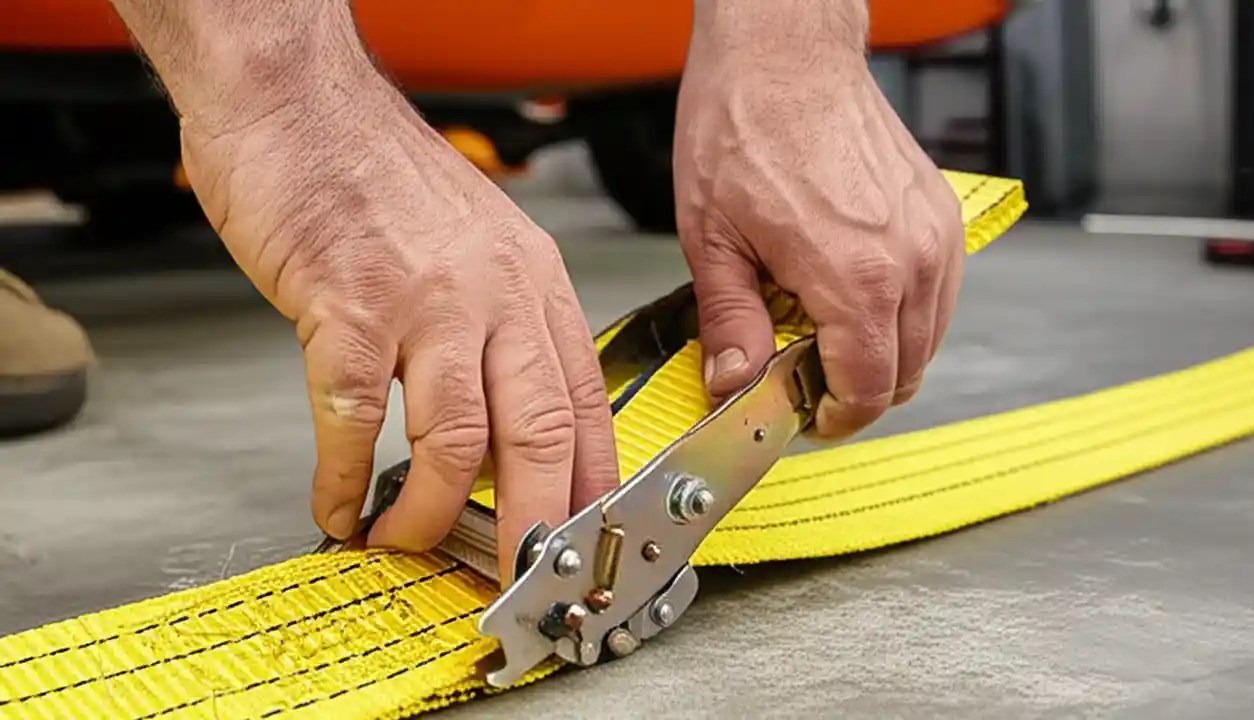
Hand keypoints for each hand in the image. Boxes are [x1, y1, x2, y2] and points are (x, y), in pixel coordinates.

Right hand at [179, 67, 616, 583]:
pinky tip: (336, 504)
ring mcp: (424, 301)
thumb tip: (502, 418)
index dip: (587, 481)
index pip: (586, 401)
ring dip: (430, 510)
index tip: (581, 535)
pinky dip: (344, 478)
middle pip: (541, 433)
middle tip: (518, 574)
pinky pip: (354, 418)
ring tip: (404, 540)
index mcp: (532, 281)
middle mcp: (494, 292)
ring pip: (456, 441)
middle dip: (532, 522)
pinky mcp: (347, 306)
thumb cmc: (379, 172)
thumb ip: (499, 322)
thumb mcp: (478, 240)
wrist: (299, 101)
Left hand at [673, 14, 964, 437]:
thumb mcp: (712, 238)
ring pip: (929, 337)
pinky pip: (937, 293)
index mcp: (857, 278)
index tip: (808, 416)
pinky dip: (903, 313)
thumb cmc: (745, 125)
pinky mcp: (940, 214)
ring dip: (883, 354)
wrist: (785, 51)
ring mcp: (934, 235)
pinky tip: (852, 295)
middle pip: (908, 373)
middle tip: (807, 382)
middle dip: (858, 392)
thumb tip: (733, 382)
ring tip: (824, 336)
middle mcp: (911, 260)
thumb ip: (730, 323)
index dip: (836, 418)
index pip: (870, 390)